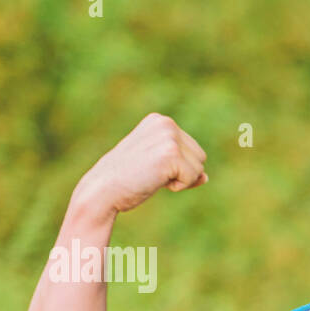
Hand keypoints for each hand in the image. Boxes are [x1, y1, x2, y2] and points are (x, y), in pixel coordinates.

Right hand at [73, 113, 207, 217]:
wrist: (104, 189)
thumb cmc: (127, 180)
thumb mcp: (156, 166)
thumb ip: (180, 165)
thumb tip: (205, 177)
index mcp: (160, 121)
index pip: (193, 150)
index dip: (178, 167)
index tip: (151, 167)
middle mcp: (166, 123)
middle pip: (200, 158)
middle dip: (182, 173)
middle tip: (151, 173)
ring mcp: (169, 137)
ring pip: (199, 169)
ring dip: (180, 180)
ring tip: (152, 175)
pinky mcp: (171, 153)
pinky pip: (193, 178)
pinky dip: (178, 186)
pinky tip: (155, 180)